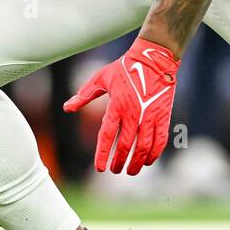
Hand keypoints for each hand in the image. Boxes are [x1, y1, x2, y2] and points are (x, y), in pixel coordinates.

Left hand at [64, 37, 179, 175]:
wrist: (154, 59)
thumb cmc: (125, 67)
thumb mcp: (101, 78)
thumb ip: (84, 95)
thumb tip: (67, 107)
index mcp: (116, 105)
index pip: (107, 136)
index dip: (103, 154)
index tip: (100, 168)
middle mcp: (133, 113)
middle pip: (125, 145)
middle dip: (119, 161)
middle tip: (115, 171)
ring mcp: (149, 116)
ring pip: (143, 146)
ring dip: (137, 162)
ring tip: (131, 171)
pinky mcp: (163, 115)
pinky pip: (159, 139)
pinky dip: (154, 153)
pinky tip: (149, 161)